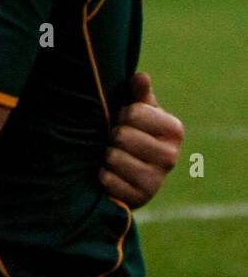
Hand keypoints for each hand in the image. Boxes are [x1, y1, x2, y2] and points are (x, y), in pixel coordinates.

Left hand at [101, 71, 183, 207]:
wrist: (127, 172)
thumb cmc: (132, 131)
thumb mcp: (136, 110)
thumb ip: (139, 93)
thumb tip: (141, 77)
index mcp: (174, 129)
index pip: (134, 112)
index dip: (122, 114)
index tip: (125, 119)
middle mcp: (170, 156)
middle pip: (121, 135)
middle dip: (111, 136)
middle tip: (116, 141)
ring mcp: (157, 181)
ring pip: (113, 157)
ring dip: (105, 155)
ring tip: (112, 156)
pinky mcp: (140, 199)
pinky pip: (108, 180)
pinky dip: (102, 175)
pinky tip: (109, 174)